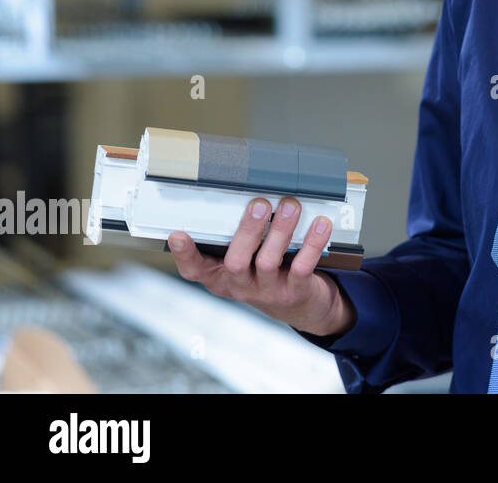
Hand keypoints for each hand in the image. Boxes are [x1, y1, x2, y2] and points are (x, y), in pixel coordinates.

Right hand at [167, 197, 354, 336]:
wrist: (301, 305)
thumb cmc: (267, 271)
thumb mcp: (246, 257)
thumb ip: (239, 234)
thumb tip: (245, 191)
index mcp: (220, 277)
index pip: (194, 270)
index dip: (184, 254)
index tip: (177, 235)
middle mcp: (240, 286)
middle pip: (235, 262)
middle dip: (247, 231)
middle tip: (258, 204)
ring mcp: (267, 291)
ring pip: (268, 261)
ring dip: (280, 230)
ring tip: (290, 205)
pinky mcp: (295, 291)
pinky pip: (302, 267)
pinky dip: (312, 243)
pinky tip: (320, 224)